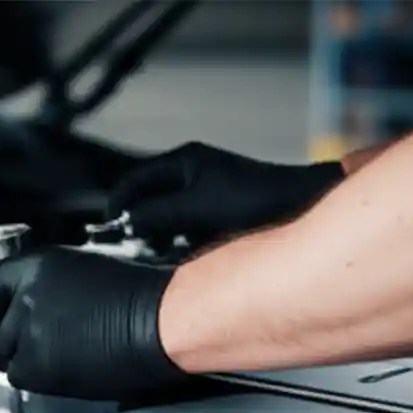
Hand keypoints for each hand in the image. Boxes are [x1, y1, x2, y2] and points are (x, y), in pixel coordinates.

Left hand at [0, 247, 188, 399]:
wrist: (161, 324)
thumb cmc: (144, 298)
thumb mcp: (87, 272)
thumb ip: (52, 287)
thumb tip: (40, 304)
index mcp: (39, 266)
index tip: (2, 315)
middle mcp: (27, 295)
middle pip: (1, 326)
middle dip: (20, 336)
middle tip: (49, 342)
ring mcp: (30, 331)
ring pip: (11, 353)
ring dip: (32, 357)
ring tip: (67, 355)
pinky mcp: (38, 363)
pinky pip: (21, 375)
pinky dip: (40, 376)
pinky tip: (69, 369)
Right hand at [108, 141, 344, 242]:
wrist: (299, 204)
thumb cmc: (252, 199)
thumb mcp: (194, 208)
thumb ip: (155, 214)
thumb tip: (128, 224)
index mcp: (183, 161)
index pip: (134, 180)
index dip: (119, 205)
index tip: (113, 229)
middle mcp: (192, 171)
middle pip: (149, 198)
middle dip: (142, 223)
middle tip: (137, 246)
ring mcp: (206, 189)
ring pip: (168, 214)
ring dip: (162, 234)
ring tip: (165, 251)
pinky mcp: (218, 208)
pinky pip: (187, 223)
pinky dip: (181, 238)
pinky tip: (188, 251)